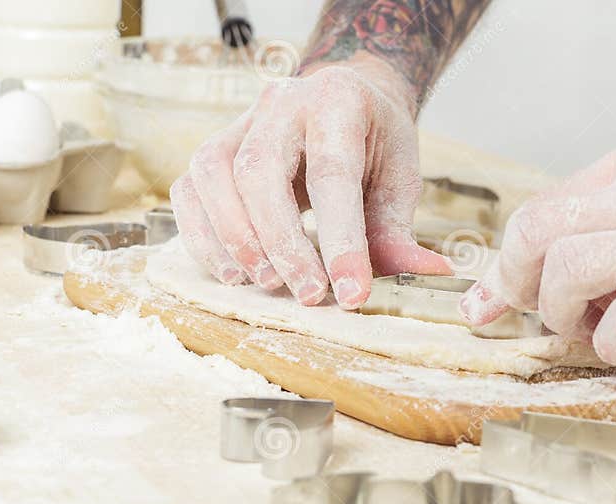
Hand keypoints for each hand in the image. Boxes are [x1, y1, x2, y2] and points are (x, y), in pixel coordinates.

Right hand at [169, 57, 450, 308]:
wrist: (343, 96)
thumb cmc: (374, 142)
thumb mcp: (398, 177)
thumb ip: (398, 228)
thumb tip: (427, 271)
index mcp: (338, 103)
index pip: (332, 174)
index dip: (341, 239)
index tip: (351, 294)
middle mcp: (281, 104)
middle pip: (260, 172)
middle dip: (281, 243)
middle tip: (307, 294)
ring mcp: (239, 122)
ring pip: (214, 174)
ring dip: (234, 240)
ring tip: (264, 283)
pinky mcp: (213, 148)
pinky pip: (188, 190)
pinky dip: (202, 237)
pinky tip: (231, 272)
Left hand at [460, 138, 615, 363]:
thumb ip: (601, 229)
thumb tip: (517, 281)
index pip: (537, 210)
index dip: (503, 265)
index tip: (490, 304)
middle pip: (536, 233)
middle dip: (518, 286)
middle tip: (543, 317)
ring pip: (568, 270)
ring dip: (562, 315)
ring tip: (592, 328)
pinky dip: (610, 345)